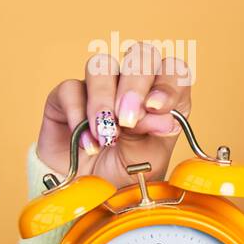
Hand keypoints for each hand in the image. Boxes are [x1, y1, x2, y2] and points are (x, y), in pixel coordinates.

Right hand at [36, 41, 193, 189]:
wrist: (88, 188)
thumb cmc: (125, 170)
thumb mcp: (151, 158)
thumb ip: (157, 133)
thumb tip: (162, 116)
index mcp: (164, 96)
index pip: (175, 70)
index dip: (168, 83)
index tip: (155, 108)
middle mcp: (134, 84)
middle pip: (141, 55)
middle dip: (134, 86)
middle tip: (128, 120)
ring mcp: (101, 85)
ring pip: (102, 65)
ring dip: (103, 101)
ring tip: (105, 136)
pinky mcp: (68, 94)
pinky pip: (71, 87)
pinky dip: (77, 113)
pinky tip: (86, 141)